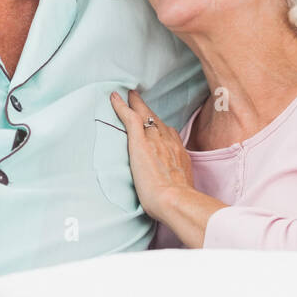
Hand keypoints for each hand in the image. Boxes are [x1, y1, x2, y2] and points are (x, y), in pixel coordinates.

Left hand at [109, 89, 194, 218]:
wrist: (176, 200)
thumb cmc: (178, 201)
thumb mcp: (183, 186)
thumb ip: (176, 180)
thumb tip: (172, 188)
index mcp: (178, 153)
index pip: (169, 134)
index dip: (160, 127)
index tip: (156, 125)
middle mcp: (169, 142)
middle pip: (157, 120)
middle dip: (147, 109)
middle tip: (138, 98)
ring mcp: (155, 140)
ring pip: (145, 115)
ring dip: (136, 104)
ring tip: (128, 96)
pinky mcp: (140, 142)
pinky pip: (130, 118)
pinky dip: (121, 106)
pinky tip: (114, 98)